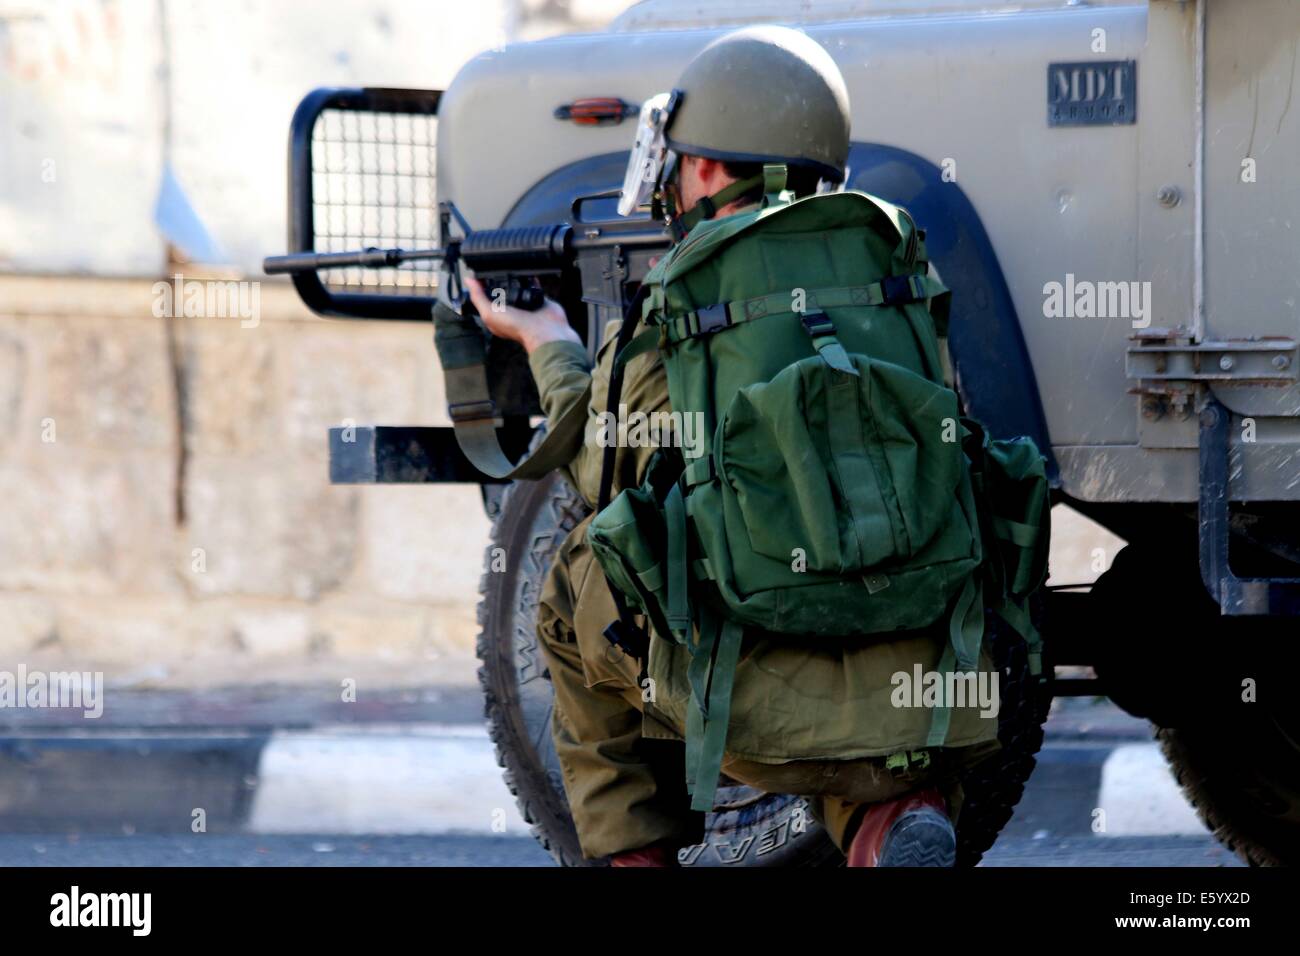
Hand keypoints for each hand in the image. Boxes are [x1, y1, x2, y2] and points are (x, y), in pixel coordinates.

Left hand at [464, 276, 579, 354]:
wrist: (544, 330)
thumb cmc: (517, 327)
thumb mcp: (489, 312)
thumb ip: (478, 297)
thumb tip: (468, 281)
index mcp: (496, 315)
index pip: (484, 299)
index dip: (479, 288)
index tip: (477, 274)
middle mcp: (510, 310)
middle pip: (501, 292)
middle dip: (496, 281)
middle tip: (491, 267)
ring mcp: (525, 304)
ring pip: (517, 287)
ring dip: (514, 278)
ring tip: (508, 266)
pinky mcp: (538, 298)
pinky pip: (533, 285)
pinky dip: (531, 278)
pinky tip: (527, 271)